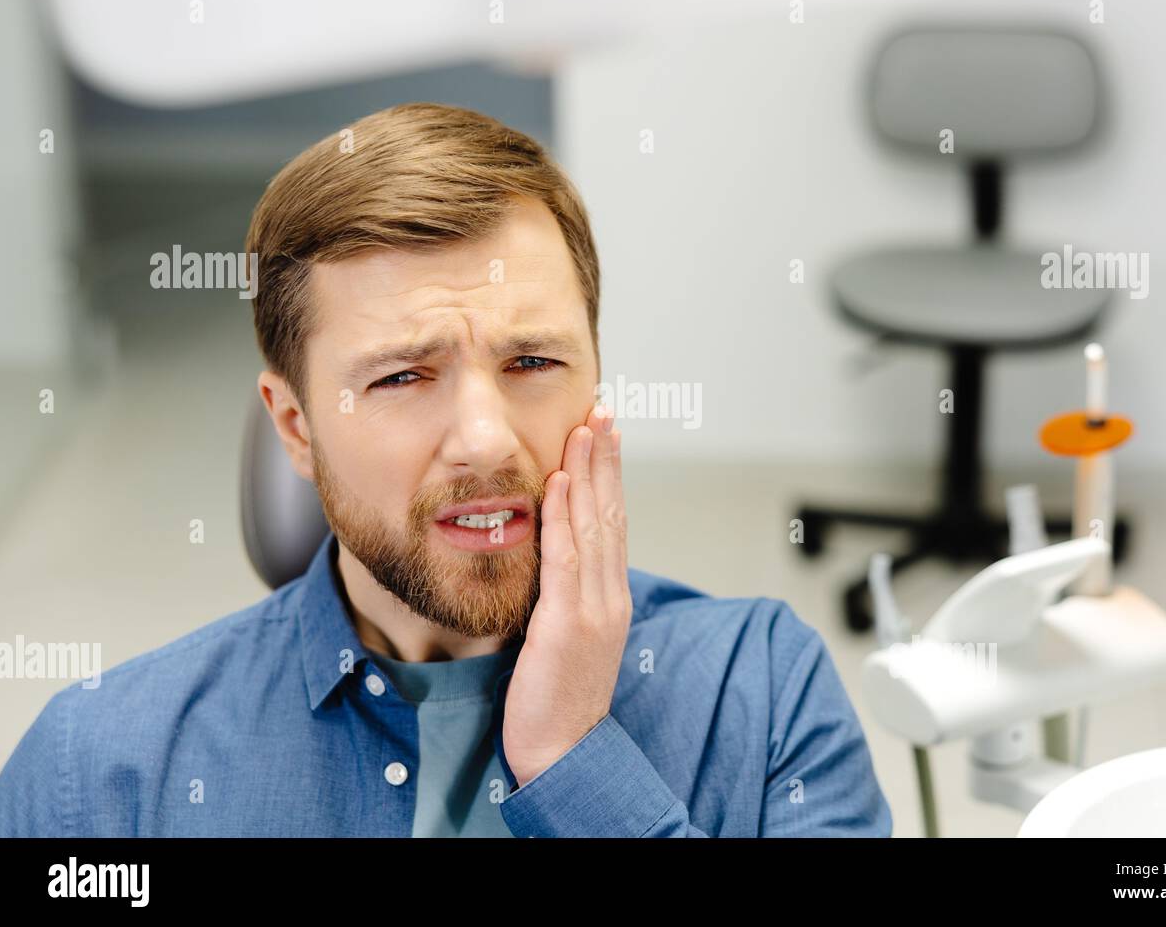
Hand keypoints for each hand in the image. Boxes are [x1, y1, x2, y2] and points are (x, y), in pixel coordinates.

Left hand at [502, 402, 630, 787]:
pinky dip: (564, 516)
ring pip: (595, 526)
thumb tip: (552, 562)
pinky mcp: (567, 625)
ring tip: (586, 426)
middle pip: (611, 513)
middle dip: (606, 459)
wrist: (565, 755)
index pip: (613, 524)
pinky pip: (566, 560)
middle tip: (603, 410)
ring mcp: (593, 609)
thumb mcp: (567, 638)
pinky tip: (560, 480)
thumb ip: (566, 597)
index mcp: (610, 598)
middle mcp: (609, 597)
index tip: (604, 436)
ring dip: (590, 471)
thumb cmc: (557, 700)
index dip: (609, 477)